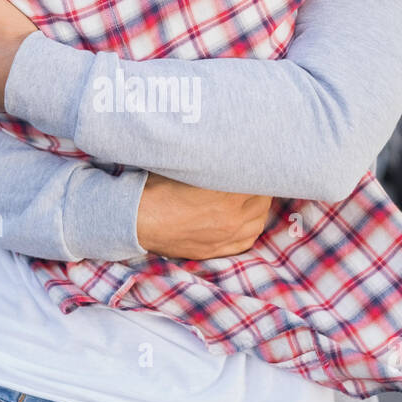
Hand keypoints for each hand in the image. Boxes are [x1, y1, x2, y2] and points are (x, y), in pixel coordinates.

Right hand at [136, 172, 273, 259]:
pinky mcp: (216, 250)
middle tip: (253, 177)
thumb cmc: (159, 189)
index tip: (256, 162)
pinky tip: (245, 220)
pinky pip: (247, 241)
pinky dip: (250, 228)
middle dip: (260, 188)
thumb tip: (231, 151)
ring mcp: (225, 237)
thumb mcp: (189, 168)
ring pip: (258, 221)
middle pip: (262, 201)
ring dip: (257, 208)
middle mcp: (232, 219)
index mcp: (228, 196)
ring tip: (251, 197)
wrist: (138, 220)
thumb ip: (216, 164)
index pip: (258, 181)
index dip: (258, 170)